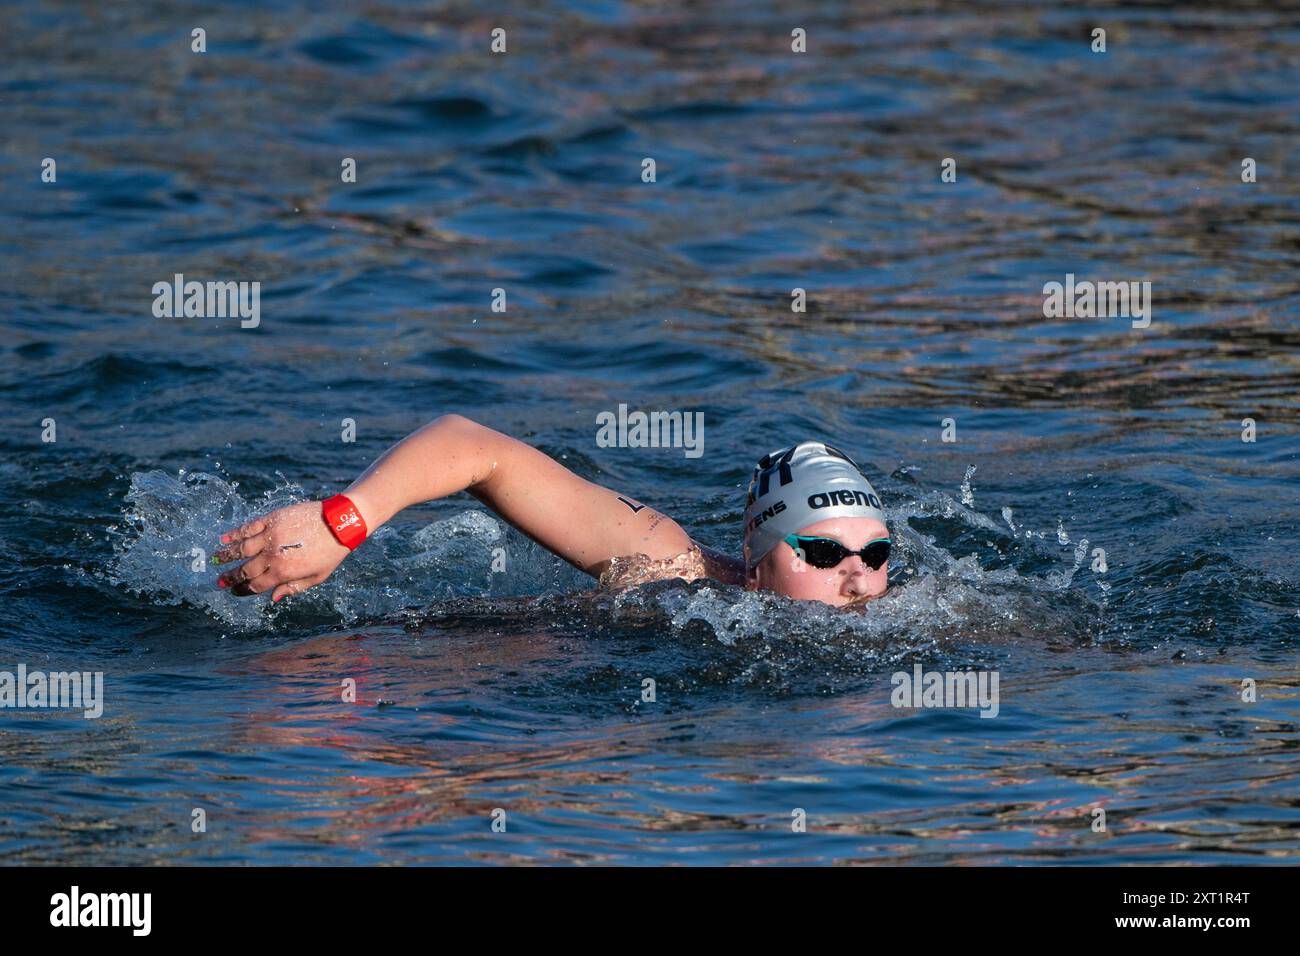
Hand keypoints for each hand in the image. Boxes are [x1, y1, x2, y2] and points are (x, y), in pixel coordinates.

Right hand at [214, 500, 351, 601]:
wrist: (339, 523)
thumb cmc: (330, 552)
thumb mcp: (317, 577)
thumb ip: (293, 588)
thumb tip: (273, 598)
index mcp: (284, 573)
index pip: (257, 585)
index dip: (243, 590)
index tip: (235, 591)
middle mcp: (273, 556)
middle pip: (245, 570)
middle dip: (231, 577)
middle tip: (219, 582)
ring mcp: (271, 536)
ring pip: (242, 548)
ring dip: (226, 556)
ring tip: (214, 560)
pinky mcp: (272, 519)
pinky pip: (249, 527)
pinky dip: (235, 533)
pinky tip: (224, 538)